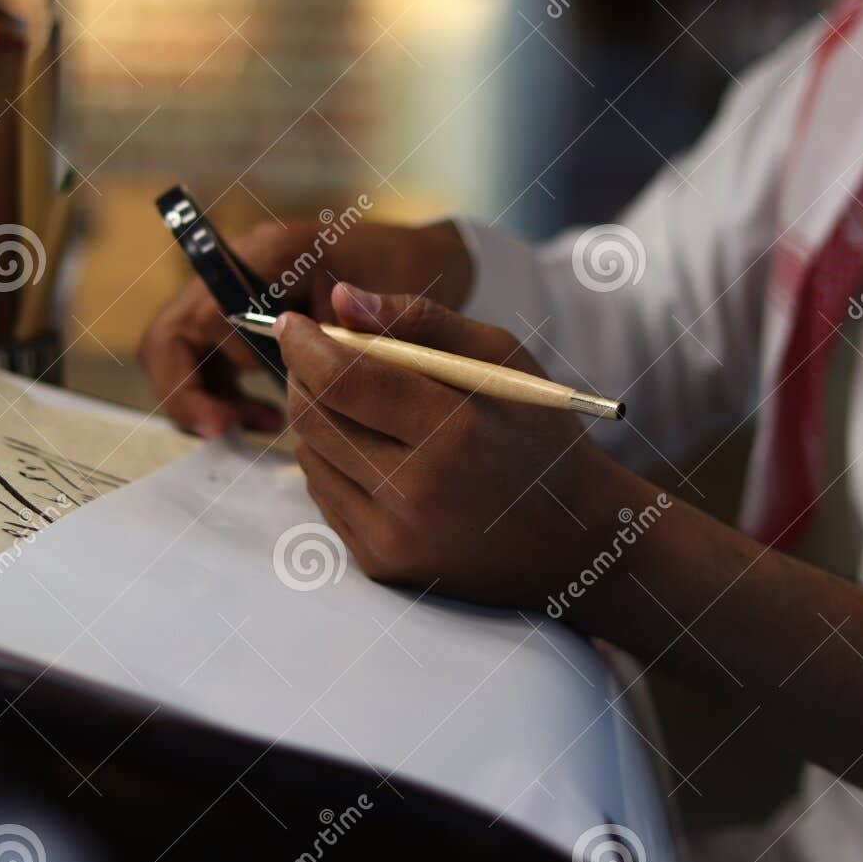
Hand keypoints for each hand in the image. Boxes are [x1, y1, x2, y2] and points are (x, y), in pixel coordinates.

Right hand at [139, 217, 472, 435]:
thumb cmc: (412, 269)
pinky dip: (229, 396)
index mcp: (265, 254)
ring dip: (209, 398)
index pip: (195, 321)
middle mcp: (239, 269)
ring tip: (263, 426)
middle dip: (191, 393)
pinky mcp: (250, 319)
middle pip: (171, 339)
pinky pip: (212, 364)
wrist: (430, 257)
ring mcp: (240, 294)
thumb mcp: (389, 296)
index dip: (206, 374)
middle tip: (226, 430)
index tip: (243, 409)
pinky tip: (273, 419)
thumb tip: (291, 334)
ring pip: (185, 356)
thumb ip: (350, 323)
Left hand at [277, 282, 646, 609]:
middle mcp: (417, 492)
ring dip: (316, 419)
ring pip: (310, 458)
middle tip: (313, 354)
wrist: (572, 540)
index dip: (306, 345)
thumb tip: (339, 297)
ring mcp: (395, 537)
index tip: (290, 321)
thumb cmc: (538, 434)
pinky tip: (371, 449)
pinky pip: (325, 497)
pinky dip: (332, 464)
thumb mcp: (501, 359)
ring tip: (354, 402)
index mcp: (455, 432)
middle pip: (314, 420)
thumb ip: (420, 320)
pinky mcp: (381, 564)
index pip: (345, 379)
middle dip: (302, 376)